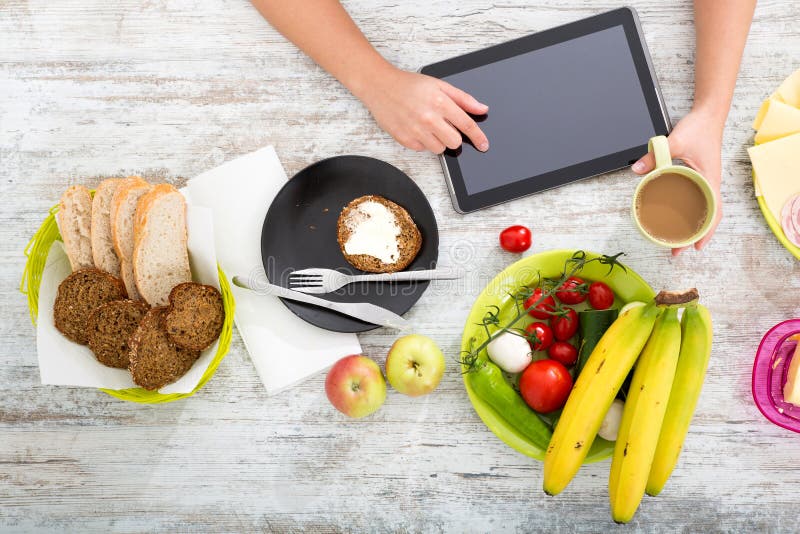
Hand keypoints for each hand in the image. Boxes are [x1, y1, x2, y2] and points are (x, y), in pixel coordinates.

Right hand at [357, 67, 488, 153]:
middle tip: (445, 127)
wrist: (380, 87)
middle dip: (453, 137)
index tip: (484, 145)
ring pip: (439, 149)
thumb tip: (482, 109)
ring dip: (438, 140)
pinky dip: (422, 141)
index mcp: (440, 102)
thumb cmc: (409, 85)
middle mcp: (429, 118)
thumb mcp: (439, 85)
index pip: (466, 124)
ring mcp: (416, 130)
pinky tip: (416, 128)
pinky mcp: (404, 139)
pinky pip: (422, 149)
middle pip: (454, 142)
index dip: (478, 137)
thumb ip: (463, 98)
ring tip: (428, 126)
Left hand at [631, 109, 723, 255]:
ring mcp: (707, 181)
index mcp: (710, 179)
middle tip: (677, 252)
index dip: (705, 232)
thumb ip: (655, 154)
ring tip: (677, 240)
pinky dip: (691, 211)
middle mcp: (711, 183)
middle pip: (708, 217)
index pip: (713, 212)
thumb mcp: (675, 141)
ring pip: (704, 210)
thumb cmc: (699, 128)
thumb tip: (638, 170)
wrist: (709, 114)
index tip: (694, 247)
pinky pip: (699, 199)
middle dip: (695, 236)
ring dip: (693, 226)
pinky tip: (679, 218)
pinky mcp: (700, 176)